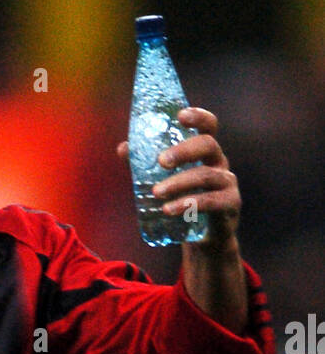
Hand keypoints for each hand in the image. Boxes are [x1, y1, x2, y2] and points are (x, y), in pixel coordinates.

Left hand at [117, 107, 239, 249]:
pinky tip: (169, 209)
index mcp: (205, 152)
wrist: (205, 238)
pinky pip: (211, 201)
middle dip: (184, 151)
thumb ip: (145, 165)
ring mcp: (227, 183)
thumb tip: (123, 148)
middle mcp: (219, 162)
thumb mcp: (164, 180)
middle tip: (161, 161)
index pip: (208, 126)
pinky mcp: (230, 205)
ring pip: (206, 175)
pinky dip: (189, 204)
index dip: (198, 117)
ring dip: (179, 183)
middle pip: (208, 145)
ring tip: (156, 193)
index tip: (180, 116)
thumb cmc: (184, 201)